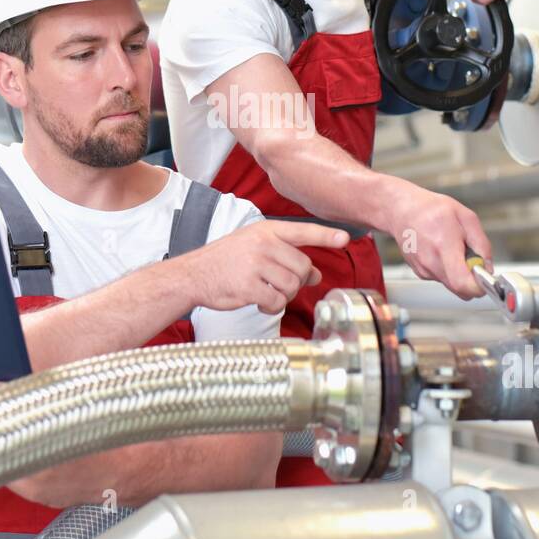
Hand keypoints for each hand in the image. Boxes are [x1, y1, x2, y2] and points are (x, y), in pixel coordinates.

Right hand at [182, 219, 349, 313]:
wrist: (193, 275)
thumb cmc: (225, 261)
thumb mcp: (254, 248)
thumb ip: (285, 256)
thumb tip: (316, 274)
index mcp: (265, 231)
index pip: (302, 231)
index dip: (326, 236)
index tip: (345, 238)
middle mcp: (263, 244)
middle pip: (302, 266)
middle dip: (297, 280)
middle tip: (278, 284)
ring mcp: (256, 265)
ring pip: (292, 285)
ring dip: (284, 295)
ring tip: (266, 292)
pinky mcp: (249, 287)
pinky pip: (277, 301)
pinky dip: (272, 307)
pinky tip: (259, 302)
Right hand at [382, 180, 492, 299]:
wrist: (403, 210)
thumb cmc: (432, 210)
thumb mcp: (467, 218)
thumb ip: (482, 244)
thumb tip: (487, 266)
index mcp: (444, 245)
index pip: (462, 283)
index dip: (478, 286)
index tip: (484, 277)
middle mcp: (431, 261)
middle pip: (460, 289)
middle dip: (471, 279)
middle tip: (471, 259)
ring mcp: (423, 269)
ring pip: (452, 285)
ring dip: (459, 272)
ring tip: (453, 249)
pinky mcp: (420, 273)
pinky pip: (442, 279)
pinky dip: (448, 269)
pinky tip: (442, 251)